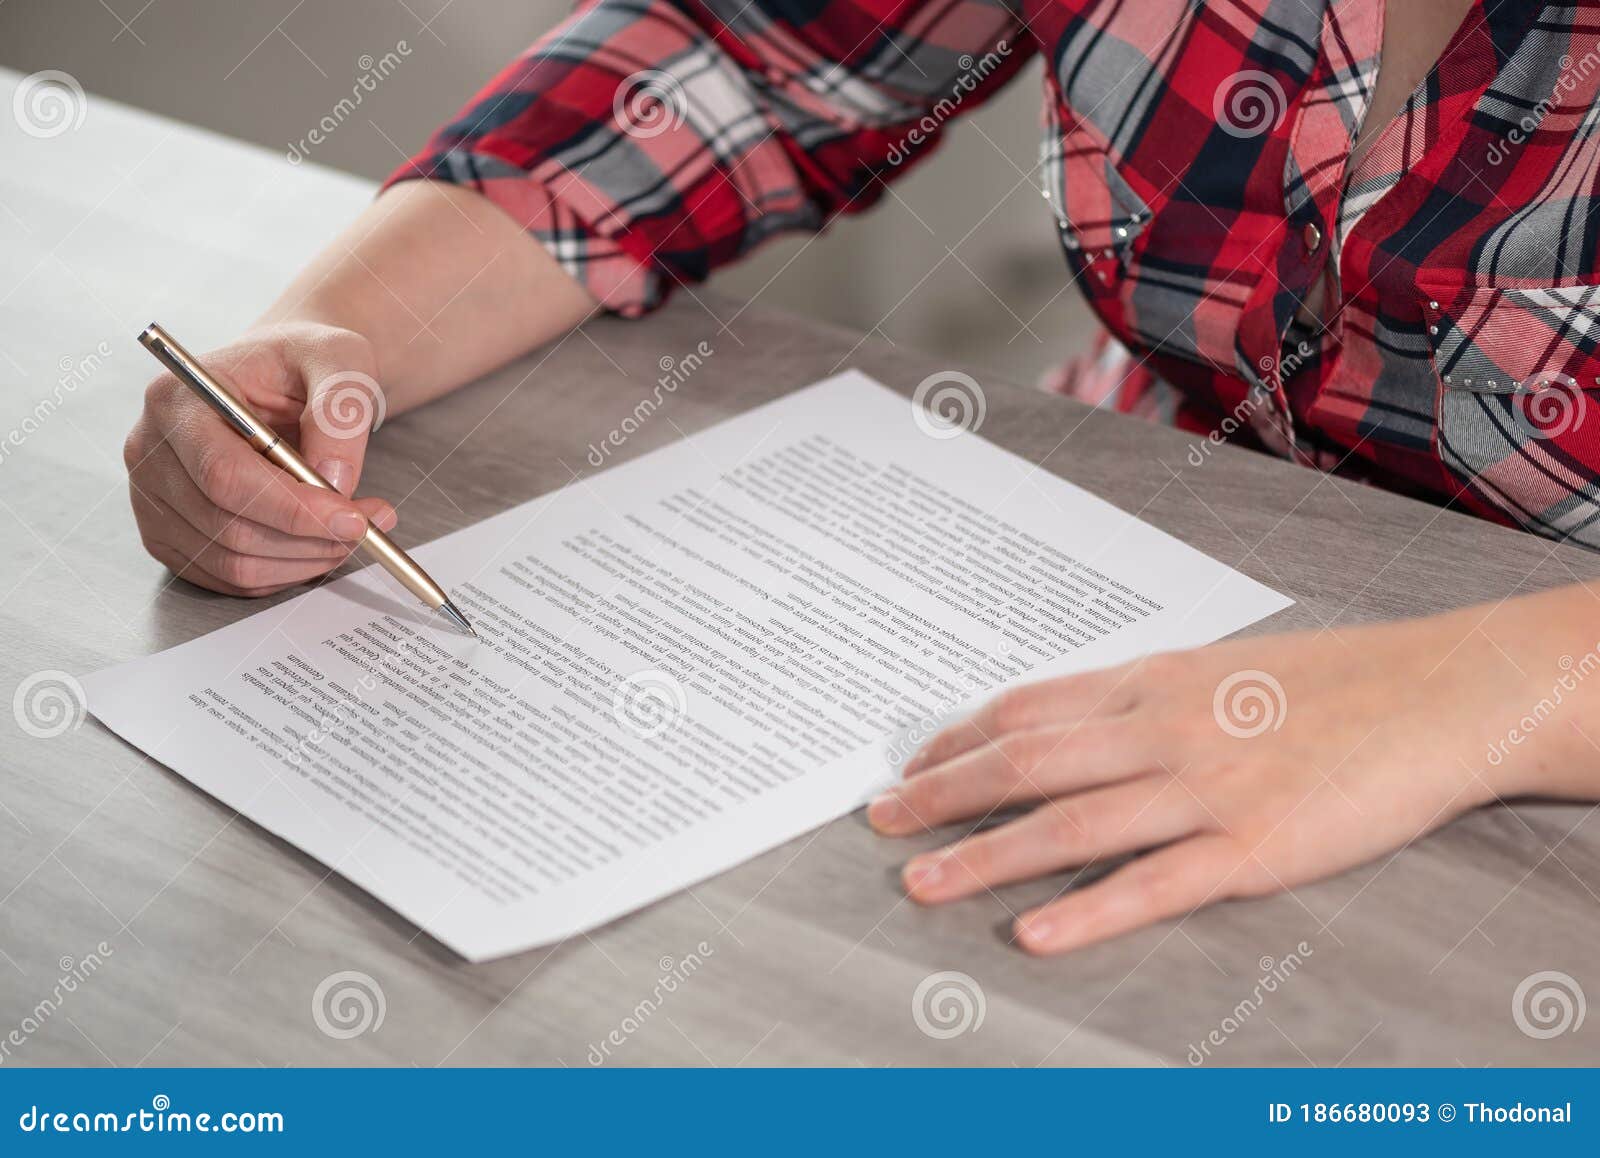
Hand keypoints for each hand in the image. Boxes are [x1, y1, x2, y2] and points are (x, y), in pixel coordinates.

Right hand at [123, 322, 397, 596]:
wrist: (281, 377)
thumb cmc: (303, 362)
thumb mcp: (339, 359)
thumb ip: (340, 409)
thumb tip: (334, 478)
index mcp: (177, 399)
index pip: (225, 476)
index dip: (293, 509)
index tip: (354, 520)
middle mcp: (149, 451)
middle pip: (227, 527)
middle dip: (309, 538)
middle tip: (369, 527)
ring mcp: (152, 499)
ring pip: (233, 562)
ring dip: (305, 559)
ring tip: (353, 529)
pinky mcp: (169, 534)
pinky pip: (230, 577)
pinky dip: (285, 571)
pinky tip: (318, 541)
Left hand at [869, 587, 1599, 953]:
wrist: (1432, 693)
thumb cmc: (1324, 681)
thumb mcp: (1214, 667)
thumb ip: (1137, 694)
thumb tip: (1059, 718)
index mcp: (1148, 682)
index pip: (1026, 709)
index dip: (958, 741)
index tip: (910, 767)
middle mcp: (1159, 729)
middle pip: (1025, 763)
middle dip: (942, 795)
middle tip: (879, 822)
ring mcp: (1204, 789)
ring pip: (1069, 824)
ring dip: (986, 856)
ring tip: (921, 882)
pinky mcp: (1253, 847)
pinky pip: (1155, 883)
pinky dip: (1090, 910)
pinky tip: (1037, 933)